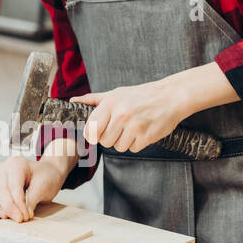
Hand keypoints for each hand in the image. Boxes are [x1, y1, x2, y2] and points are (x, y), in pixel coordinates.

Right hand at [0, 155, 64, 221]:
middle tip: (19, 219)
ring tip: (6, 217)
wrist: (47, 173)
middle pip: (0, 190)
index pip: (13, 186)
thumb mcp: (44, 187)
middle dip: (8, 207)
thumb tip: (22, 215)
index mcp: (16, 164)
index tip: (26, 217)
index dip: (18, 204)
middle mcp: (3, 169)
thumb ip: (32, 200)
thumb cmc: (46, 177)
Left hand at [72, 81, 186, 152]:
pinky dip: (136, 143)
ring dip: (124, 141)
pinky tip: (141, 132)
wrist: (169, 97)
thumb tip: (73, 101)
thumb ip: (93, 100)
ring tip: (131, 128)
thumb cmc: (140, 95)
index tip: (98, 133)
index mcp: (109, 104)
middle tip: (119, 129)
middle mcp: (120, 115)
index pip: (90, 130)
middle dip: (110, 138)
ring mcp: (134, 126)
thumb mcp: (115, 93)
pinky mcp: (146, 136)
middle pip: (104, 141)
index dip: (93, 135)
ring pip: (118, 147)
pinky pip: (133, 149)